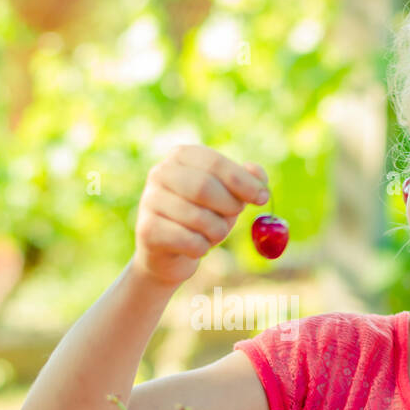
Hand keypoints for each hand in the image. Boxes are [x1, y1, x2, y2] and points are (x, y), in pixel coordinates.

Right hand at [132, 144, 269, 287]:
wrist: (168, 253)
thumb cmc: (202, 217)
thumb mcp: (228, 196)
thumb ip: (246, 181)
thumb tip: (257, 174)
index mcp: (181, 156)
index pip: (214, 163)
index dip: (242, 181)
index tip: (262, 198)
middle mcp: (160, 173)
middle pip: (203, 187)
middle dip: (229, 205)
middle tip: (236, 215)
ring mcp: (150, 200)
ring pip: (198, 218)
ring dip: (217, 231)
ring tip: (213, 234)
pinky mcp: (147, 229)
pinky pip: (189, 241)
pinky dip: (202, 248)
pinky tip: (196, 247)